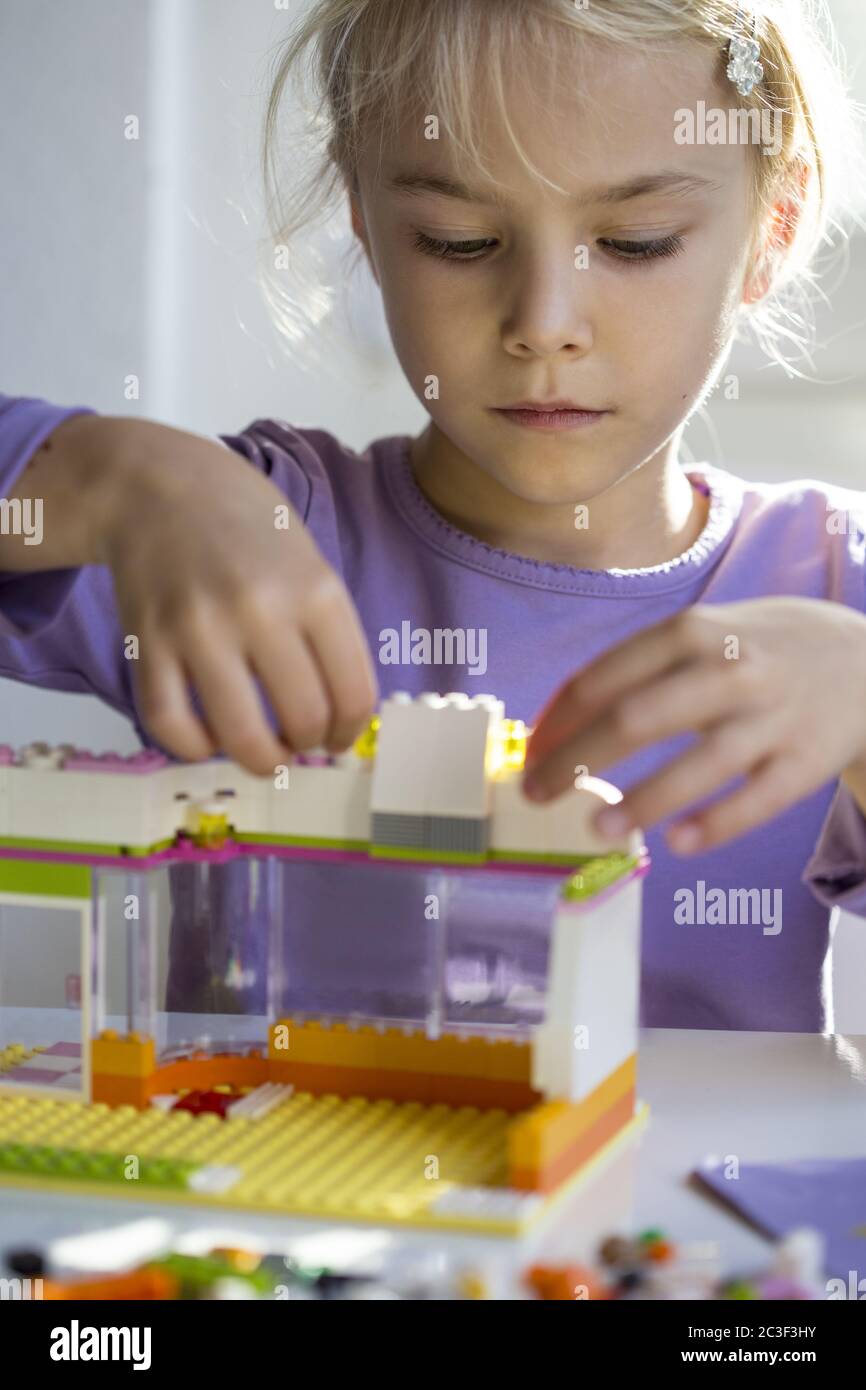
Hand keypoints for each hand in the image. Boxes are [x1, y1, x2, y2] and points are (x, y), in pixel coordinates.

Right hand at [99, 420, 376, 772]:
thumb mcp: (310, 562)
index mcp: (315, 590)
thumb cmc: (246, 525)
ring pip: (240, 735)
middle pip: (304, 719)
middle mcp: (261, 610)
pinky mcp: (148, 641)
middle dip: (310, 745)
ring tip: (264, 755)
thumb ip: (328, 632)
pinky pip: (170, 723)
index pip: (353, 693)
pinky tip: (209, 739)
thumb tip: (340, 715)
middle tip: (300, 742)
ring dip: (261, 760)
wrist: (158, 484)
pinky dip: (194, 747)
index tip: (338, 738)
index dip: (351, 731)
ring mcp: (199, 627)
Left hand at [522, 598, 865, 853]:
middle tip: (537, 792)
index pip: (605, 677)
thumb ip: (639, 668)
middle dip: (577, 759)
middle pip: (640, 717)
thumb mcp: (704, 631)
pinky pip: (757, 801)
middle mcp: (732, 670)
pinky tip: (675, 843)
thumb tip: (559, 723)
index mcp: (693, 631)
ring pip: (701, 764)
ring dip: (641, 799)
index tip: (529, 752)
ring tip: (594, 826)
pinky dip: (715, 824)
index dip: (558, 720)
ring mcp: (773, 718)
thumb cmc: (759, 649)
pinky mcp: (806, 762)